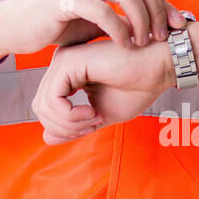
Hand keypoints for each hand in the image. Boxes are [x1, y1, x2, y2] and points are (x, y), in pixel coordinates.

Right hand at [0, 0, 187, 55]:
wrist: (14, 26)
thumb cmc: (56, 22)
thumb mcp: (93, 12)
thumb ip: (120, 10)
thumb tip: (159, 18)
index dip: (162, 3)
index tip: (178, 26)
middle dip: (156, 12)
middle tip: (162, 37)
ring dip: (141, 20)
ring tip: (144, 42)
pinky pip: (102, 11)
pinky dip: (119, 29)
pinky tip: (124, 44)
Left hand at [31, 35, 175, 144]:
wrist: (158, 67)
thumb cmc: (136, 87)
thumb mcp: (100, 114)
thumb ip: (73, 125)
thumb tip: (46, 137)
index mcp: (66, 75)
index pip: (46, 108)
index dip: (65, 127)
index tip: (92, 126)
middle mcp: (60, 65)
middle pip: (40, 107)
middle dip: (65, 127)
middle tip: (92, 126)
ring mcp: (62, 61)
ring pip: (44, 105)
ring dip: (70, 123)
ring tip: (94, 118)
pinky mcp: (69, 62)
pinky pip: (53, 99)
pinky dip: (71, 115)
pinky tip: (93, 112)